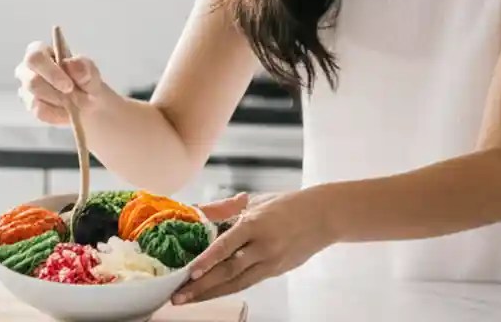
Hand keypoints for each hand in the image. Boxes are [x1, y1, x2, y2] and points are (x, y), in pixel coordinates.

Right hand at [14, 41, 111, 124]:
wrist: (91, 107)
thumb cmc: (87, 83)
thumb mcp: (93, 76)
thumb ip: (85, 68)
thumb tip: (71, 63)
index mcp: (42, 52)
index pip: (35, 56)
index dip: (50, 71)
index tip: (69, 85)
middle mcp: (29, 69)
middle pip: (31, 81)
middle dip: (55, 92)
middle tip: (74, 96)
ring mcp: (27, 88)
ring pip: (35, 99)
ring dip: (59, 102)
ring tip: (74, 101)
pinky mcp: (30, 106)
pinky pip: (41, 112)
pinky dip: (58, 113)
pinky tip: (68, 109)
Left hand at [173, 186, 337, 304]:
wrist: (322, 217)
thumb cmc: (286, 205)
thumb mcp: (254, 201)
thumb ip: (224, 208)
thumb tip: (196, 210)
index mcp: (255, 224)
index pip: (227, 245)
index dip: (208, 260)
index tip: (190, 271)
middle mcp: (263, 246)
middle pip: (229, 271)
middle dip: (201, 286)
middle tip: (178, 296)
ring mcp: (271, 262)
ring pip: (237, 283)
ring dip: (210, 293)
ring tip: (188, 299)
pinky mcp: (275, 271)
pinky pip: (248, 282)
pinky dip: (227, 288)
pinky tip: (211, 292)